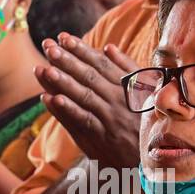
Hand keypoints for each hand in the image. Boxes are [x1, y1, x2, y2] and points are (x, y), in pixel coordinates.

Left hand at [34, 34, 141, 170]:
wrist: (151, 156)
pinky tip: (51, 99)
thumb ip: (127, 68)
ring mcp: (110, 118)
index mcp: (128, 86)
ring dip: (62, 82)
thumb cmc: (144, 120)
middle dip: (67, 60)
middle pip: (90, 76)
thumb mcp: (145, 91)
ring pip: (84, 96)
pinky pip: (83, 120)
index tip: (63, 37)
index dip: (81, 49)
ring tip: (43, 69)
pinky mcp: (103, 137)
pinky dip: (67, 109)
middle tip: (48, 47)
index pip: (101, 64)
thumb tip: (108, 46)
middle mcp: (119, 100)